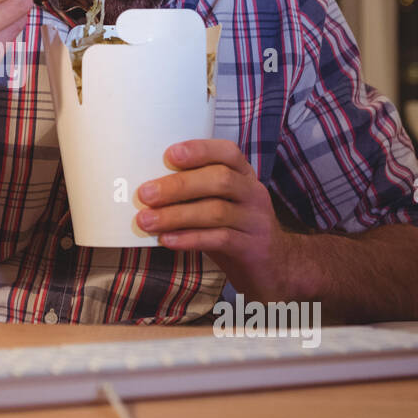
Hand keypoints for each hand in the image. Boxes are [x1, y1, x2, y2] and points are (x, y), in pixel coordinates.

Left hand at [135, 139, 297, 301]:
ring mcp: (256, 221)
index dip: (200, 150)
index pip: (228, 152)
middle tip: (145, 194)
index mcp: (244, 176)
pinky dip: (190, 238)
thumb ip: (193, 192)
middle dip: (179, 185)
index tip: (169, 154)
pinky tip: (168, 240)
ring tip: (146, 221)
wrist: (273, 267)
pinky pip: (221, 239)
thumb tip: (145, 188)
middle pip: (219, 180)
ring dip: (176, 215)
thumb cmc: (233, 229)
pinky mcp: (253, 248)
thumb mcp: (218, 203)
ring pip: (216, 211)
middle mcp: (253, 193)